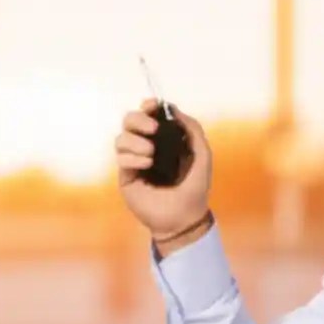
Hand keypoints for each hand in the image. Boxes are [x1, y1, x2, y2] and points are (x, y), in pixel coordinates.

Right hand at [115, 98, 212, 242]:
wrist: (184, 218)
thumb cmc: (195, 188)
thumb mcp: (202, 156)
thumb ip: (193, 130)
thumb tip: (175, 110)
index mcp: (164, 140)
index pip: (149, 116)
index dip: (148, 107)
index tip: (152, 105)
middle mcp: (147, 147)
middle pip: (129, 121)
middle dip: (138, 119)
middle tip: (153, 129)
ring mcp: (135, 161)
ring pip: (121, 138)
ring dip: (136, 141)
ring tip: (152, 154)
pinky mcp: (126, 176)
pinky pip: (121, 158)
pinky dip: (134, 157)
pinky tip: (147, 165)